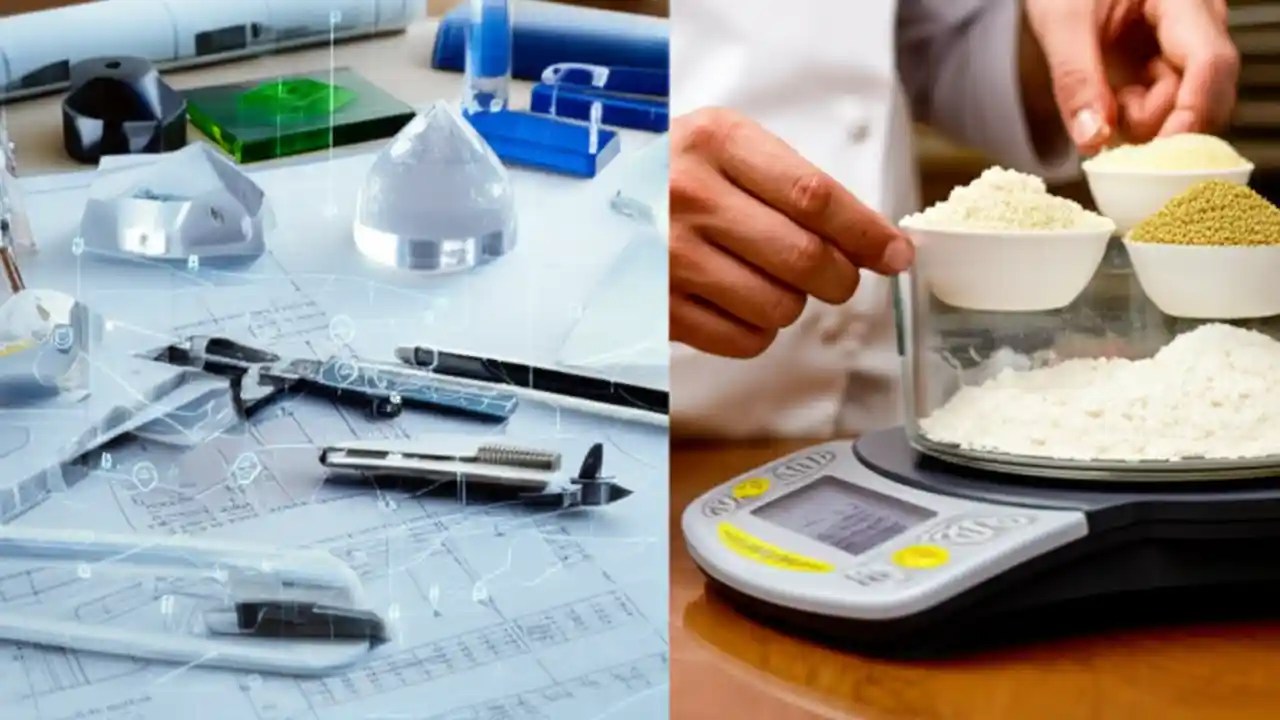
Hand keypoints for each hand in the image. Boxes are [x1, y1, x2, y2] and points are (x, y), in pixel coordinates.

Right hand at [669, 108, 914, 358]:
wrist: (586, 206)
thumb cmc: (674, 177)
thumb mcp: (727, 149)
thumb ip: (795, 186)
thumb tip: (875, 243)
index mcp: (716, 142)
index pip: (814, 196)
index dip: (866, 233)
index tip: (895, 253)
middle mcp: (689, 196)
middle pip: (805, 258)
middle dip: (841, 278)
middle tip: (839, 277)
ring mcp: (670, 256)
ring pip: (780, 305)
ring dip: (794, 304)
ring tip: (770, 282)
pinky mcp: (659, 307)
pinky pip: (745, 340)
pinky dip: (759, 332)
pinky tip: (740, 305)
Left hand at [1024, 0, 1237, 153]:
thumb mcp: (1063, 23)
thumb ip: (1076, 78)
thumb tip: (1093, 138)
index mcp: (1184, 0)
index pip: (1210, 63)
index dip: (1190, 114)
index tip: (1156, 153)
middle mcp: (1199, 25)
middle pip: (1206, 95)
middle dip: (1158, 123)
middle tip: (1109, 122)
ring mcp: (1187, 49)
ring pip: (1186, 109)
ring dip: (1142, 122)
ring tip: (1105, 98)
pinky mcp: (1169, 69)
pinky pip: (1166, 110)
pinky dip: (1136, 120)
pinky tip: (1112, 104)